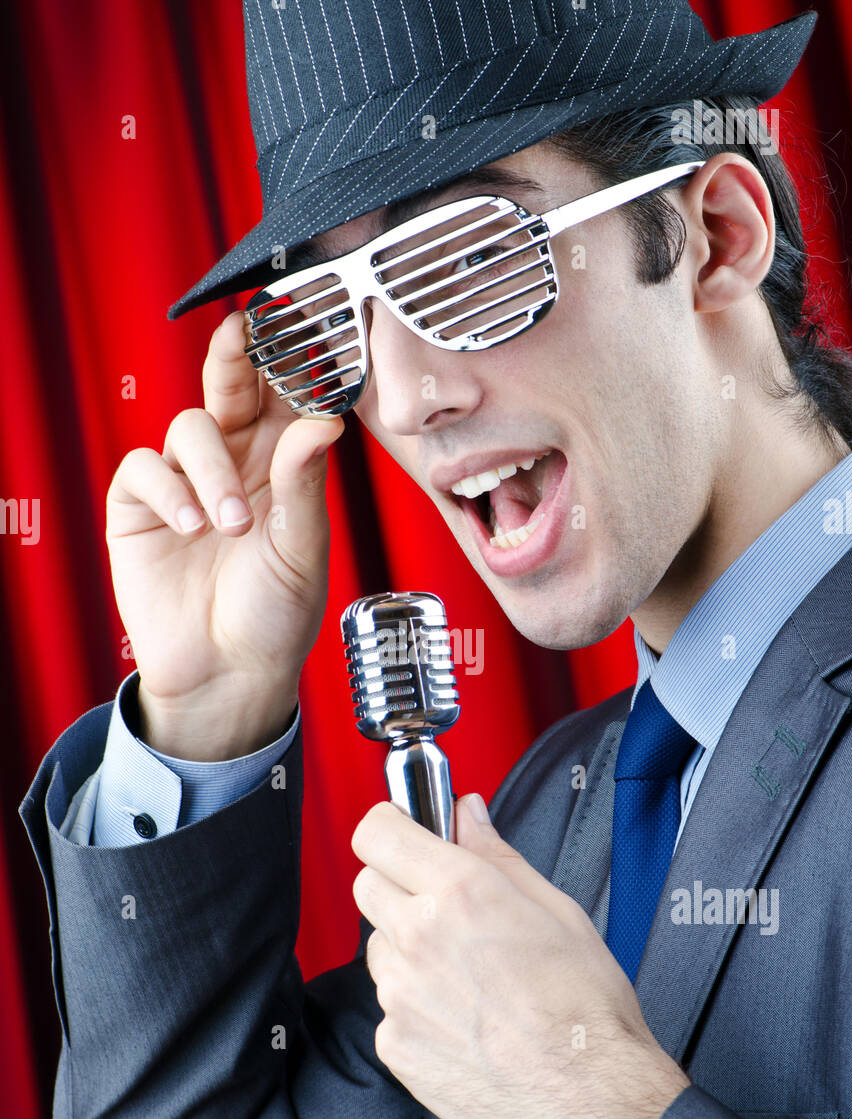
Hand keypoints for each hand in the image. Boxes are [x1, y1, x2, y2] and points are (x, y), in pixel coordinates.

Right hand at [106, 310, 343, 757]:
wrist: (229, 675)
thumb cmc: (277, 615)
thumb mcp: (303, 550)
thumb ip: (304, 484)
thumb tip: (322, 420)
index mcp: (284, 463)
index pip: (287, 394)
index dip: (292, 359)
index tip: (303, 324)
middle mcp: (235, 461)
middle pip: (232, 386)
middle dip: (237, 355)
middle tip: (243, 333)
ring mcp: (186, 480)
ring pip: (190, 427)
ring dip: (211, 468)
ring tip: (232, 525)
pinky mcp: (142, 506)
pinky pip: (145, 468)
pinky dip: (170, 489)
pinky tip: (193, 528)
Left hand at [352, 794, 689, 1118]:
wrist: (588, 1096)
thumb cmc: (584, 1007)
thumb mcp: (555, 908)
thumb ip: (496, 854)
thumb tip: (467, 816)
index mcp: (459, 892)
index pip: (376, 833)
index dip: (389, 827)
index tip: (402, 831)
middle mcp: (419, 937)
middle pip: (367, 885)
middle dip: (398, 885)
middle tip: (441, 905)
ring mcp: (400, 993)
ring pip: (377, 948)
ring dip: (406, 949)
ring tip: (464, 974)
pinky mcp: (395, 1042)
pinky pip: (387, 1006)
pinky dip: (414, 1006)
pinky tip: (461, 1016)